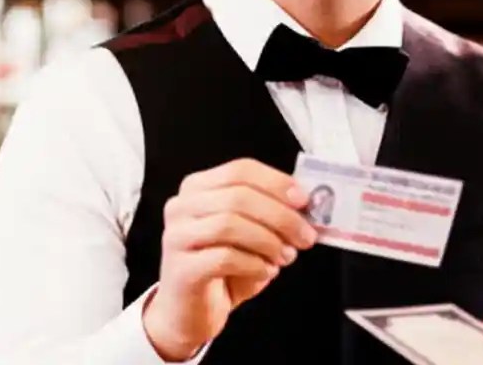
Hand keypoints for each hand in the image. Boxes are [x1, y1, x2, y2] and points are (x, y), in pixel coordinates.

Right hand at [142, 158, 317, 360]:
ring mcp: (176, 236)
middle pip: (238, 196)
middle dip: (280, 216)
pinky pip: (224, 258)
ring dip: (268, 241)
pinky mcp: (181, 269)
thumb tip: (306, 206)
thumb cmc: (223, 269)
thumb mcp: (249, 234)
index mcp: (198, 187)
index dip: (276, 183)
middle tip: (305, 236)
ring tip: (285, 257)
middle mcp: (181, 206)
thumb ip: (269, 214)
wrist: (191, 312)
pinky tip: (266, 271)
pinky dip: (254, 264)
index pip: (240, 170)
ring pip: (230, 225)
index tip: (304, 201)